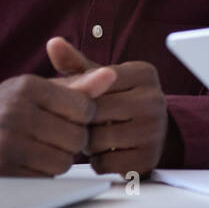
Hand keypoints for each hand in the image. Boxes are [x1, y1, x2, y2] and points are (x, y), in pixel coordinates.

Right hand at [0, 66, 116, 176]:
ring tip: (38, 148)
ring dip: (57, 159)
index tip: (65, 116)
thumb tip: (110, 76)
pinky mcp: (0, 171)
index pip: (85, 108)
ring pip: (64, 161)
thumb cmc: (12, 111)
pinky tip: (27, 163)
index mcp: (27, 87)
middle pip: (77, 137)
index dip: (81, 117)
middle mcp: (13, 112)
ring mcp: (4, 143)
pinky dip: (42, 174)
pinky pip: (45, 179)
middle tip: (50, 136)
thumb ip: (79, 85)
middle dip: (71, 141)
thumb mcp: (42, 91)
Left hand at [47, 37, 168, 176]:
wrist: (153, 133)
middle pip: (95, 113)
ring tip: (95, 137)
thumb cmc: (119, 102)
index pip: (96, 85)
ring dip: (88, 144)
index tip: (83, 102)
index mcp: (144, 73)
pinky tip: (105, 153)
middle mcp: (155, 100)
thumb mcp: (102, 80)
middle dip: (83, 122)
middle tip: (85, 123)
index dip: (81, 98)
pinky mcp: (149, 159)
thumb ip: (76, 63)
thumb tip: (53, 43)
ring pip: (98, 140)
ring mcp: (155, 130)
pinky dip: (98, 162)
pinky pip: (106, 164)